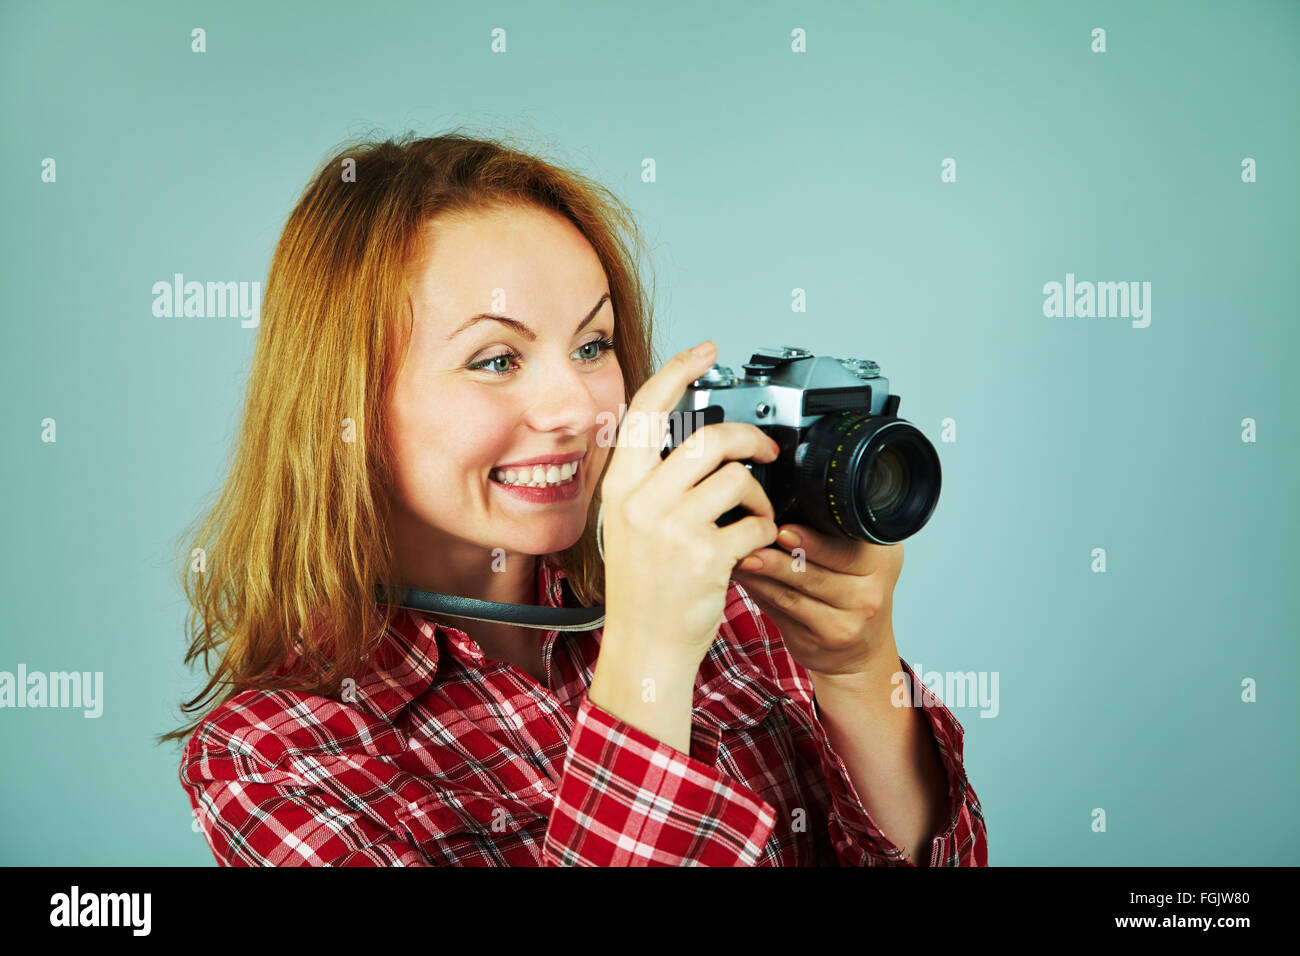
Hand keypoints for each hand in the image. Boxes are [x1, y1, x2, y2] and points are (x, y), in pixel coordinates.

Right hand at [599, 340, 780, 667]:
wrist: (644, 649)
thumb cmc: (641, 591)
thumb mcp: (627, 526)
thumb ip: (651, 484)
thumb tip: (693, 444)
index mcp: (620, 487)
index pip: (646, 409)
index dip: (678, 369)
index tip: (705, 350)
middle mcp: (641, 502)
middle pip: (710, 438)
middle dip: (750, 439)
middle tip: (766, 453)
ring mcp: (673, 528)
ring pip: (739, 480)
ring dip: (760, 498)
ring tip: (756, 518)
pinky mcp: (706, 556)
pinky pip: (755, 525)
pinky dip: (765, 534)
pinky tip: (754, 548)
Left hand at [731, 524, 903, 678]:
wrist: (863, 647)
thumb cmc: (856, 590)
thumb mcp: (863, 558)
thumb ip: (836, 535)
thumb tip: (785, 507)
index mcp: (881, 562)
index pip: (845, 551)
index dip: (813, 542)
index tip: (783, 531)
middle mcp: (868, 595)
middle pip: (815, 575)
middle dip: (779, 560)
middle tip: (751, 544)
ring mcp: (845, 624)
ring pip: (792, 596)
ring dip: (761, 576)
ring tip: (740, 559)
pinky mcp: (817, 642)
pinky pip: (781, 612)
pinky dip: (759, 593)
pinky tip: (744, 579)